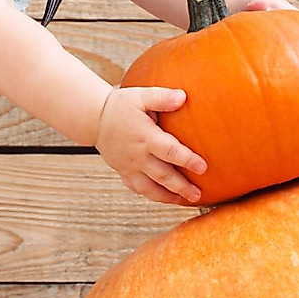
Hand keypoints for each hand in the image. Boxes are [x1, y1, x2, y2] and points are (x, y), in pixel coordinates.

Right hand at [94, 85, 206, 205]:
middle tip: (198, 194)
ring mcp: (129, 167)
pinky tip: (164, 198)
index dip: (187, 160)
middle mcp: (137, 156)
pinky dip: (152, 196)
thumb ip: (162, 97)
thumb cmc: (121, 105)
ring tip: (185, 201)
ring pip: (150, 188)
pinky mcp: (123, 172)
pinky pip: (138, 189)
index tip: (203, 168)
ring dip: (168, 197)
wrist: (95, 119)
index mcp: (145, 137)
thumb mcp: (141, 95)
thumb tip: (183, 97)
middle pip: (163, 176)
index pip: (170, 152)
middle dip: (182, 187)